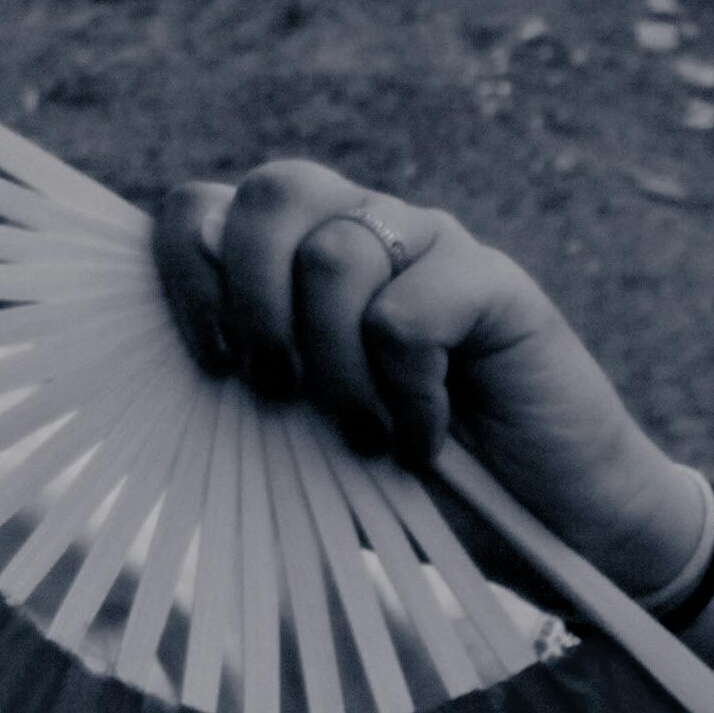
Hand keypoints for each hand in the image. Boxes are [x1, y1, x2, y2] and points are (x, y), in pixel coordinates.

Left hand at [152, 157, 707, 598]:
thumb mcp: (299, 443)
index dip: (185, 271)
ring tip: (363, 438)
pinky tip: (426, 441)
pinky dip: (405, 394)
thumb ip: (238, 381)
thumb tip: (162, 316)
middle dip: (251, 298)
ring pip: (337, 253)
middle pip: (273, 190)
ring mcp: (434, 247)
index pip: (205, 207)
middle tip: (276, 391)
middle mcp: (364, 229)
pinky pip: (411, 312)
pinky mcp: (497, 283)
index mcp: (294, 259)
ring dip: (333, 368)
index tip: (212, 364)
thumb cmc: (407, 485)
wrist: (550, 522)